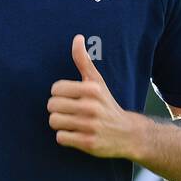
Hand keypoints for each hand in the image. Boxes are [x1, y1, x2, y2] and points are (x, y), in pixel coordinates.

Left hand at [48, 34, 137, 158]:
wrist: (128, 134)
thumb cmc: (106, 104)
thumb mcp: (97, 82)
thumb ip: (83, 61)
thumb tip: (77, 37)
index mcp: (92, 90)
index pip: (55, 89)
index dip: (59, 94)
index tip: (70, 98)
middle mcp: (92, 107)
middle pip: (51, 106)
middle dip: (57, 109)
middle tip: (70, 112)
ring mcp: (90, 126)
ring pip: (54, 122)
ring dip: (60, 124)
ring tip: (73, 123)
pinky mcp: (88, 143)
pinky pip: (60, 138)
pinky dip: (65, 137)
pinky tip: (77, 134)